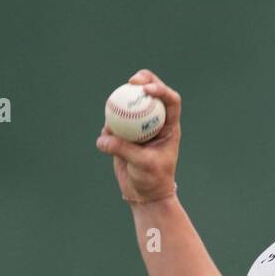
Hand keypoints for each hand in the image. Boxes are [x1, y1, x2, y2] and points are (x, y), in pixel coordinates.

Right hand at [96, 69, 181, 203]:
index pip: (170, 101)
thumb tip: (104, 137)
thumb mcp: (142, 164)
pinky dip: (109, 126)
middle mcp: (155, 122)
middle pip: (151, 93)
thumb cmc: (153, 180)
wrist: (145, 194)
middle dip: (143, 80)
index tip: (146, 90)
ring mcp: (139, 126)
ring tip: (112, 105)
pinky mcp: (124, 135)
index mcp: (169, 126)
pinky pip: (115, 123)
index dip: (161, 89)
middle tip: (130, 81)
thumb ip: (124, 149)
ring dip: (121, 101)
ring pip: (131, 104)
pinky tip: (106, 134)